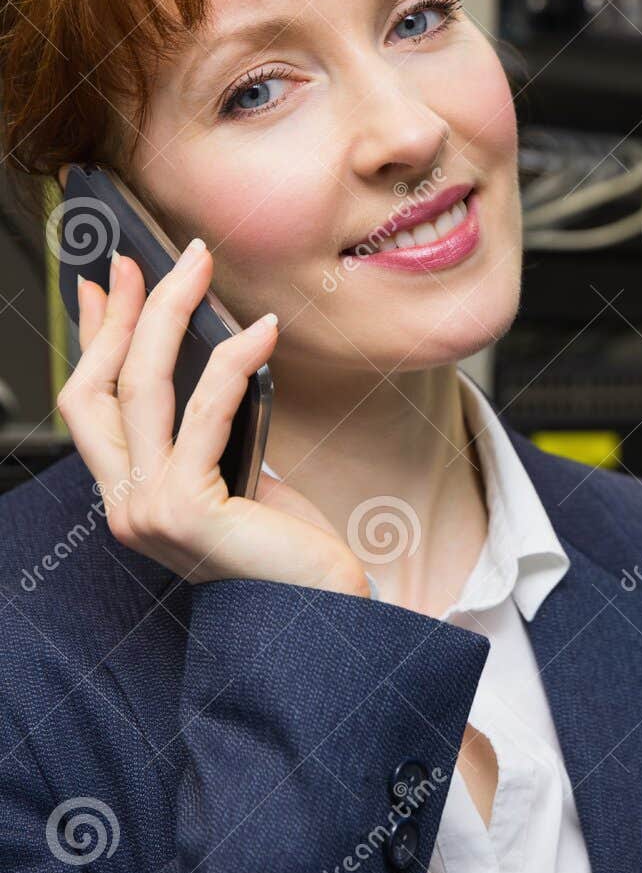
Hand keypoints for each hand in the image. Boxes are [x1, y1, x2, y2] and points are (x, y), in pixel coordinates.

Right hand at [56, 239, 370, 595]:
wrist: (320, 615)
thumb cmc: (286, 548)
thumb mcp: (236, 472)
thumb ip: (206, 427)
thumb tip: (200, 347)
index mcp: (130, 496)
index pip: (90, 404)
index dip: (94, 337)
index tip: (106, 279)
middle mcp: (126, 507)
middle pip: (100, 387)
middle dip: (124, 312)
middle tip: (151, 257)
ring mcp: (148, 512)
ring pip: (144, 388)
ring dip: (172, 314)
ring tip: (200, 267)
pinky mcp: (187, 512)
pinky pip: (208, 413)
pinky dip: (232, 361)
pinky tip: (261, 328)